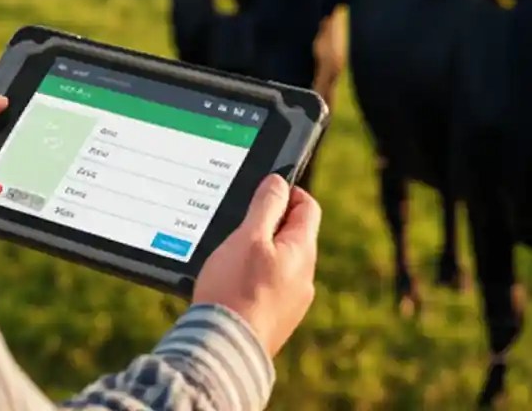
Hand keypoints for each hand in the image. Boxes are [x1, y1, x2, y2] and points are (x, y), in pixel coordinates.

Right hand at [193, 174, 320, 356]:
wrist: (224, 349)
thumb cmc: (234, 289)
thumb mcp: (248, 236)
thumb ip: (266, 206)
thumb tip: (279, 182)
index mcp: (302, 251)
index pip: (307, 207)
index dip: (287, 192)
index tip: (263, 192)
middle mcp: (304, 277)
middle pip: (293, 235)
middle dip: (269, 224)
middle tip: (239, 226)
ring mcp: (293, 302)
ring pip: (280, 263)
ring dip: (260, 254)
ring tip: (231, 258)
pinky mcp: (276, 320)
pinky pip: (270, 288)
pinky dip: (254, 279)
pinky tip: (232, 285)